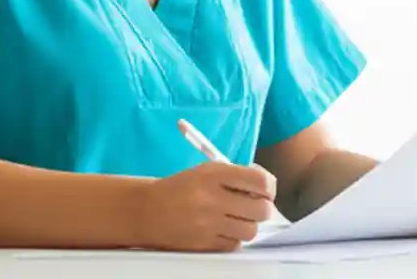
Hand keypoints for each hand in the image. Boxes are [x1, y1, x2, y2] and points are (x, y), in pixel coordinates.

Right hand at [134, 162, 277, 251]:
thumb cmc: (181, 188)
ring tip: (236, 218)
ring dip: (248, 224)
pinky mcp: (204, 244)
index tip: (265, 189)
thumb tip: (266, 188)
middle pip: (261, 209)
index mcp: (213, 174)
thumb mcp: (206, 172)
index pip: (259, 181)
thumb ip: (236, 176)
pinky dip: (234, 238)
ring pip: (251, 230)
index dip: (269, 186)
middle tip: (253, 205)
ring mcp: (208, 224)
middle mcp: (212, 199)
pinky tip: (223, 229)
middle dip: (262, 207)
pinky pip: (235, 244)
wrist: (147, 210)